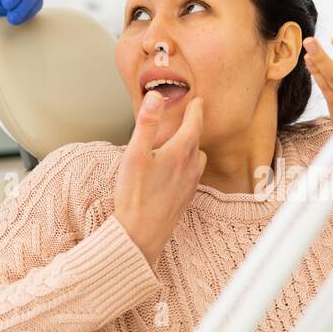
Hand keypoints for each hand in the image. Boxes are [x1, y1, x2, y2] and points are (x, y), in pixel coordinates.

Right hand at [113, 94, 205, 266]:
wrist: (140, 235)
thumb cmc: (134, 195)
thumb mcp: (135, 154)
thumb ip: (147, 123)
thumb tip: (156, 96)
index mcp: (178, 153)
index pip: (194, 124)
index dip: (196, 110)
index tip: (198, 101)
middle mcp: (189, 168)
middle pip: (196, 140)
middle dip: (194, 125)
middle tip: (191, 115)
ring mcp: (189, 185)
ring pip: (197, 158)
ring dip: (193, 146)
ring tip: (184, 141)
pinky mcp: (185, 199)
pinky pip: (193, 175)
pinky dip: (189, 164)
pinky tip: (178, 170)